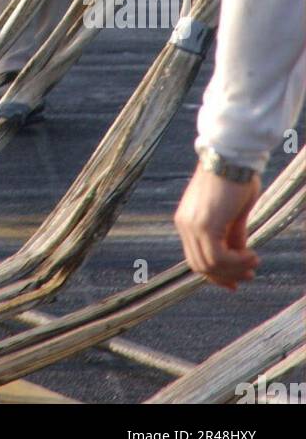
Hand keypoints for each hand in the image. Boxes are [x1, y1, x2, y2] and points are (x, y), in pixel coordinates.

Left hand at [174, 163, 260, 289]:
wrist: (232, 157)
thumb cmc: (235, 178)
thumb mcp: (234, 213)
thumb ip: (232, 234)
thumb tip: (238, 255)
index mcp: (187, 220)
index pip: (196, 257)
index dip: (216, 274)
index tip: (236, 281)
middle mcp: (184, 224)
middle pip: (200, 265)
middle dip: (226, 275)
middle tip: (250, 275)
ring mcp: (191, 225)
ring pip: (209, 265)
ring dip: (235, 269)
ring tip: (255, 261)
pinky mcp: (203, 225)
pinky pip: (218, 258)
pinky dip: (236, 262)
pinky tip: (252, 255)